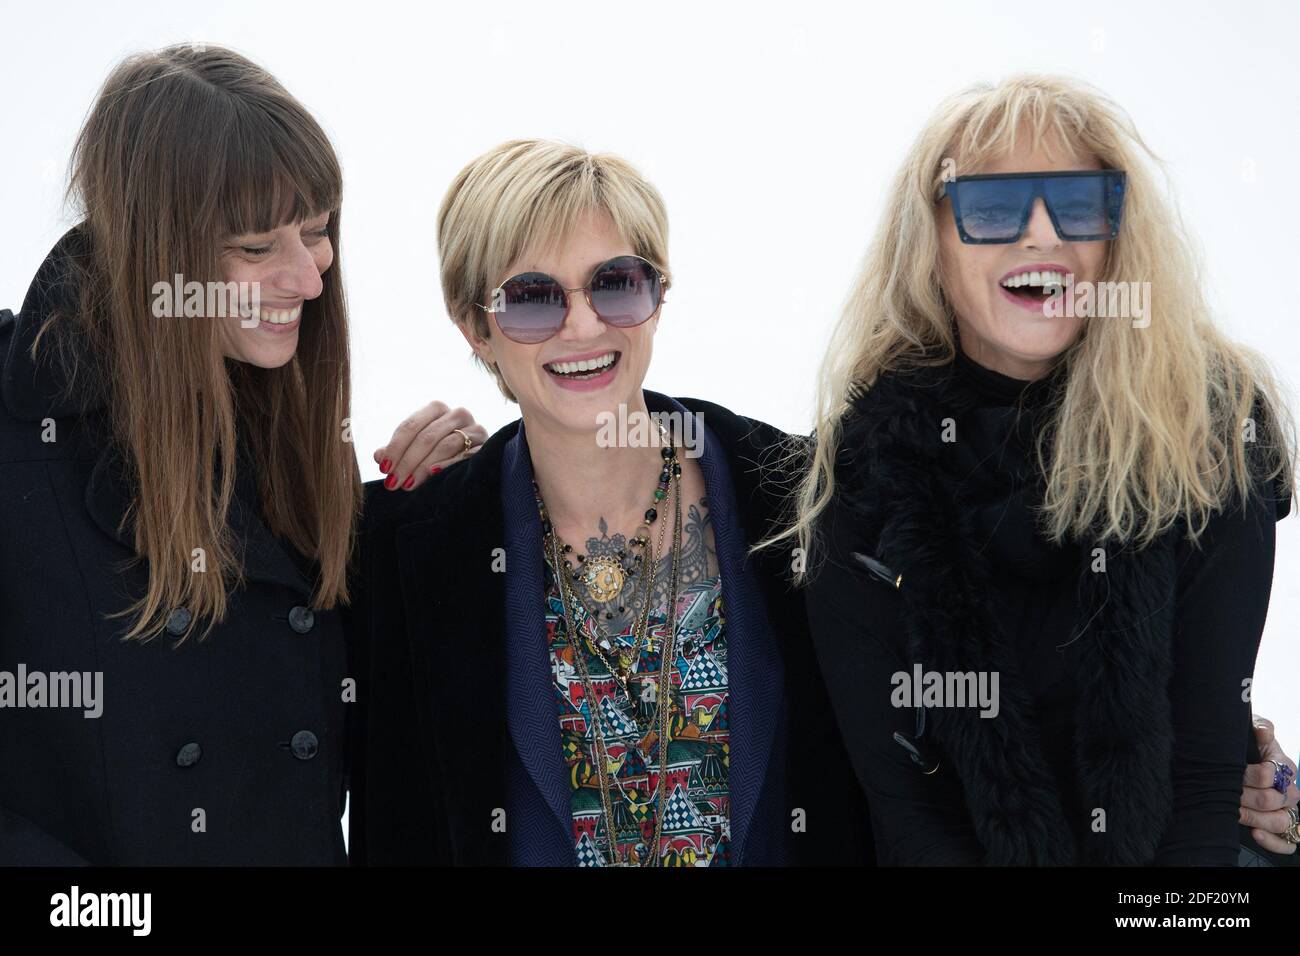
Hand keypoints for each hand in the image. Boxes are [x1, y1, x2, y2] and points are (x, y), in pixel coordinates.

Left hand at [372, 401, 486, 491]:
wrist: (474, 460)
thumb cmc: (438, 452)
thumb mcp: (414, 449)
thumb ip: (396, 451)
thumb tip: (378, 456)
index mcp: (436, 409)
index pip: (410, 426)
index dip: (395, 448)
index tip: (384, 468)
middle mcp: (457, 413)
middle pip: (427, 436)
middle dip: (407, 461)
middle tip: (395, 482)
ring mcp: (474, 428)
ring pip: (445, 445)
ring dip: (424, 466)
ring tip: (409, 484)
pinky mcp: (486, 445)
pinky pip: (466, 455)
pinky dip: (449, 464)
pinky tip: (434, 474)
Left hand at [1240, 715, 1298, 854]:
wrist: (1238, 763)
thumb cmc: (1247, 748)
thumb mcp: (1251, 733)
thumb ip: (1259, 728)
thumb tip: (1262, 732)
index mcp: (1284, 766)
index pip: (1269, 775)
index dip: (1247, 775)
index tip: (1229, 774)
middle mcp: (1289, 791)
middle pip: (1271, 800)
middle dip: (1244, 796)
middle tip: (1225, 793)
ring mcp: (1286, 811)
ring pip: (1279, 822)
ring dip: (1254, 818)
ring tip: (1235, 811)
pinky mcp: (1280, 829)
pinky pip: (1286, 843)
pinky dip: (1272, 842)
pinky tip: (1254, 834)